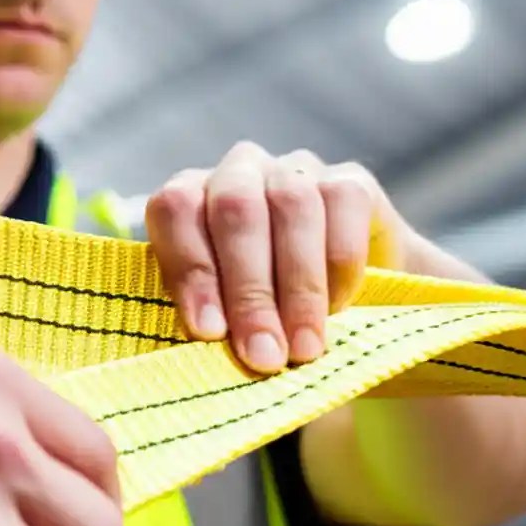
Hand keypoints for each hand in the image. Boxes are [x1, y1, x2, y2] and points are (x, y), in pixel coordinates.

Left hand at [144, 141, 421, 374]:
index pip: (175, 209)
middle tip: (264, 355)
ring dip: (298, 285)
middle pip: (234, 208)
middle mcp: (237, 172)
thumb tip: (207, 353)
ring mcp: (292, 169)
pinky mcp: (349, 177)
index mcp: (190, 196)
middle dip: (249, 290)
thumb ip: (212, 322)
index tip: (209, 333)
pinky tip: (338, 308)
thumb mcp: (228, 318)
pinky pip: (342, 202)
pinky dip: (340, 262)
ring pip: (290, 204)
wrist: (349, 303)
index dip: (192, 270)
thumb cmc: (267, 317)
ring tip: (304, 347)